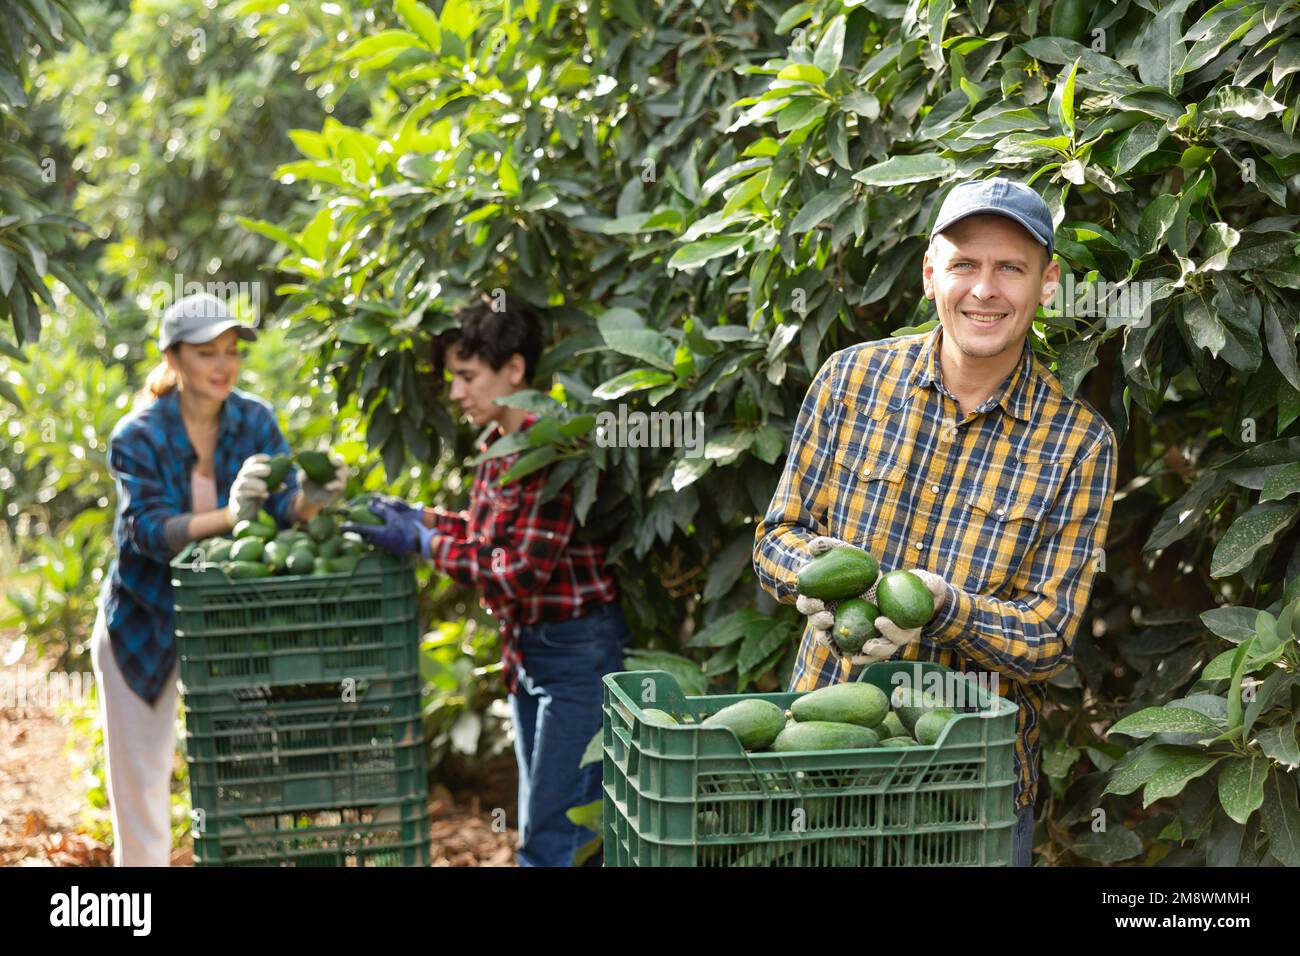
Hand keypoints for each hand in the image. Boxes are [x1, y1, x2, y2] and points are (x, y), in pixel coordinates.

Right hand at [228, 454, 270, 523]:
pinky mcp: (236, 500)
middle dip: (257, 469)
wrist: (244, 514)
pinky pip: (242, 495)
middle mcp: (240, 481)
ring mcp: (236, 490)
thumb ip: (273, 487)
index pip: (249, 463)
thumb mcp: (265, 491)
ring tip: (265, 486)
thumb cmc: (255, 498)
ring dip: (255, 483)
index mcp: (247, 475)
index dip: (257, 459)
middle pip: (246, 471)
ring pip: (243, 483)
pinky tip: (265, 495)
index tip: (268, 458)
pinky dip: (254, 494)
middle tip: (269, 470)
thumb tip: (284, 485)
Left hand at [299, 453, 347, 508]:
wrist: (310, 497)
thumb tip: (304, 471)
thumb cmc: (307, 483)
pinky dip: (335, 485)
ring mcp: (338, 478)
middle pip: (340, 461)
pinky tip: (327, 487)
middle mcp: (333, 468)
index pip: (328, 454)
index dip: (327, 451)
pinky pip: (340, 485)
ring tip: (336, 474)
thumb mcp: (302, 478)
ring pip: (344, 473)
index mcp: (325, 462)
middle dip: (338, 460)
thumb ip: (303, 473)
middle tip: (332, 461)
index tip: (324, 451)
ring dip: (341, 472)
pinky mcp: (339, 487)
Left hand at [340, 498, 434, 557]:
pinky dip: (372, 535)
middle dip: (356, 530)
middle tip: (350, 525)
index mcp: (377, 533)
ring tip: (362, 527)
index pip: (359, 529)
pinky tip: (377, 531)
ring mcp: (381, 545)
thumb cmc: (406, 529)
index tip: (339, 526)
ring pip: (368, 538)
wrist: (417, 543)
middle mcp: (376, 541)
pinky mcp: (385, 547)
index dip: (348, 527)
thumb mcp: (394, 517)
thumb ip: (381, 510)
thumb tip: (369, 503)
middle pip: (362, 535)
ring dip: (364, 533)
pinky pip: (374, 540)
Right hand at [795, 535, 862, 663]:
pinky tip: (860, 651)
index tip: (817, 601)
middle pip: (818, 629)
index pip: (806, 606)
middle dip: (820, 626)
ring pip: (833, 645)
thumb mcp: (847, 553)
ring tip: (838, 636)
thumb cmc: (859, 568)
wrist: (884, 585)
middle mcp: (828, 621)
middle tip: (828, 618)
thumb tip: (813, 546)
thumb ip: (828, 547)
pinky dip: (857, 655)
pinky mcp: (861, 642)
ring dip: (833, 643)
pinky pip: (856, 653)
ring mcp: (842, 633)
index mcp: (818, 603)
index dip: (808, 606)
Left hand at [862, 568, 949, 659]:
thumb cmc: (921, 587)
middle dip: (878, 648)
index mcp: (910, 626)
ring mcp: (886, 639)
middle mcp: (898, 637)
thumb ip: (933, 584)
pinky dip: (855, 651)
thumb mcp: (929, 582)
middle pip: (889, 647)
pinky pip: (864, 647)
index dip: (892, 631)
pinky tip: (843, 651)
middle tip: (867, 644)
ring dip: (865, 656)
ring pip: (876, 652)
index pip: (902, 633)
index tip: (880, 620)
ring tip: (853, 655)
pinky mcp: (874, 636)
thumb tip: (933, 585)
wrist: (911, 593)